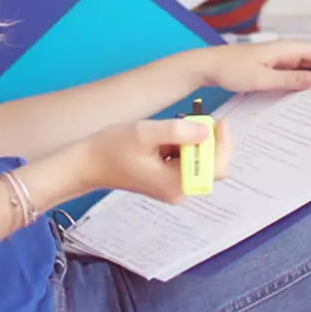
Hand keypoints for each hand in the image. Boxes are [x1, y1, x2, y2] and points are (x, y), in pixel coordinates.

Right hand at [75, 117, 233, 203]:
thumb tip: (206, 131)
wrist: (87, 164)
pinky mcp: (167, 182)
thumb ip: (177, 132)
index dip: (222, 142)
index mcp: (174, 183)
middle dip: (205, 140)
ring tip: (166, 130)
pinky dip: (182, 146)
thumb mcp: (144, 133)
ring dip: (191, 141)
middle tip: (191, 120)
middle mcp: (177, 191)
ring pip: (199, 162)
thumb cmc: (110, 149)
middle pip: (211, 165)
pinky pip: (186, 163)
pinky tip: (162, 138)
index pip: (216, 167)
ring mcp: (173, 188)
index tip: (218, 120)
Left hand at [196, 40, 310, 94]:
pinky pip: (286, 76)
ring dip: (305, 83)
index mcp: (284, 49)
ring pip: (298, 70)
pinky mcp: (267, 69)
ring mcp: (275, 60)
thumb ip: (289, 80)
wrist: (206, 67)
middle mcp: (282, 52)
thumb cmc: (231, 69)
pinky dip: (292, 85)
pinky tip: (292, 101)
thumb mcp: (262, 78)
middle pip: (310, 61)